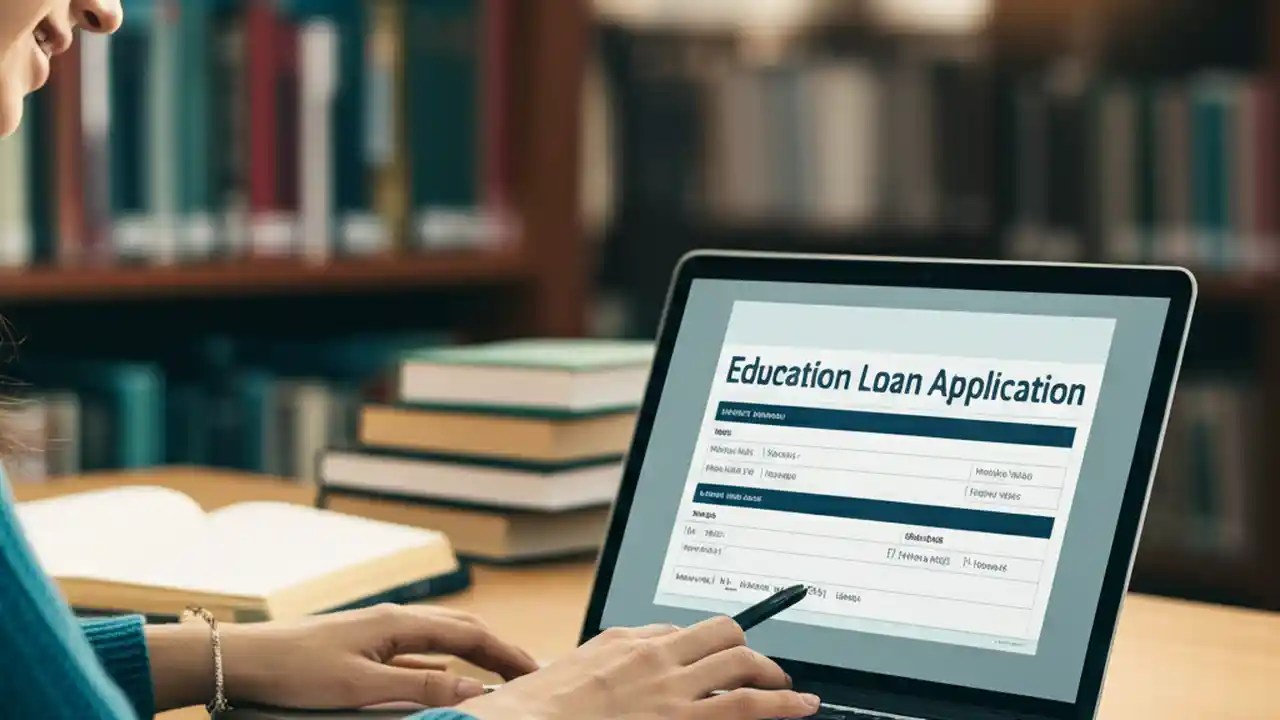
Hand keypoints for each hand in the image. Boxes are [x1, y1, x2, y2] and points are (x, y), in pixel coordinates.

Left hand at [146, 603, 538, 711]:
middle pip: (461, 631)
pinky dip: (442, 669)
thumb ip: (420, 690)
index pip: (469, 634)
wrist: (243, 660)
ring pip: (440, 642)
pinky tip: (448, 686)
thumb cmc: (296, 670)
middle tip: (528, 673)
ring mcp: (378, 634)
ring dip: (472, 658)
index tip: (536, 670)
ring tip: (498, 678)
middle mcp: (394, 622)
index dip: (506, 652)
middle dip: (497, 651)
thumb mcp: (362, 687)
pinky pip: (416, 656)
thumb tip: (474, 693)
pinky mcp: (363, 649)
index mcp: (398, 623)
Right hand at [457, 616, 820, 719]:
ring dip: (770, 672)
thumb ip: (599, 671)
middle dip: (744, 648)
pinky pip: (746, 706)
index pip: (677, 633)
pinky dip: (782, 704)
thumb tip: (606, 678)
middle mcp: (654, 656)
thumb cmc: (533, 715)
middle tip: (760, 667)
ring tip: (789, 688)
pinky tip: (801, 706)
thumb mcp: (566, 678)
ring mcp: (671, 689)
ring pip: (740, 662)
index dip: (701, 649)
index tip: (711, 658)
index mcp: (622, 643)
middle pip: (719, 633)